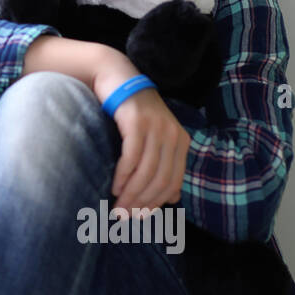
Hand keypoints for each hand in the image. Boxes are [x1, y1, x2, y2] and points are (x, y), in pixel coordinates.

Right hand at [92, 51, 188, 218]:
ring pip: (146, 171)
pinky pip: (132, 157)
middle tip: (123, 217)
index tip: (138, 217)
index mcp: (181, 141)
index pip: (173, 182)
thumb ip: (163, 163)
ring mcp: (156, 127)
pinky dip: (123, 176)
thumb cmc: (132, 112)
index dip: (156, 203)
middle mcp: (172, 135)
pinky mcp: (137, 122)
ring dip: (130, 194)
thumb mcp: (154, 137)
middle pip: (160, 179)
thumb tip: (171, 198)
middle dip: (141, 203)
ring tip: (116, 207)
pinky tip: (114, 187)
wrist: (116, 77)